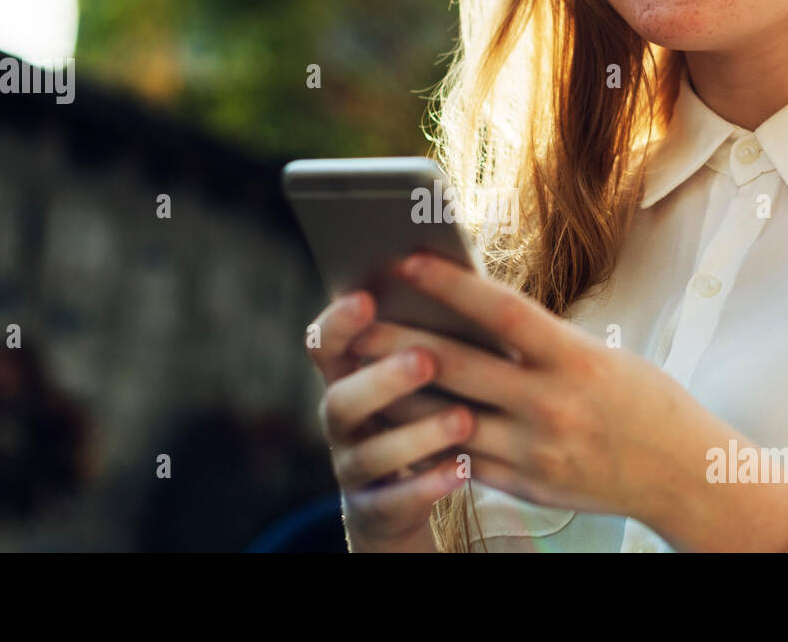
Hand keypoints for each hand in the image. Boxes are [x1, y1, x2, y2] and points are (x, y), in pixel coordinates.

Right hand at [305, 291, 474, 551]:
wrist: (401, 493)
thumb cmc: (422, 405)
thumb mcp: (419, 371)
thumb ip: (427, 335)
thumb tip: (461, 278)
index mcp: (345, 375)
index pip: (323, 344)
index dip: (338, 322)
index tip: (366, 297)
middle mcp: (340, 421)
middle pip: (343, 400)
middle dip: (382, 379)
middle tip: (425, 359)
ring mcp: (353, 467)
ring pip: (371, 454)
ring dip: (416, 435)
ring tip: (463, 418)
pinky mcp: (376, 509)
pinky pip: (397, 501)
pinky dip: (428, 485)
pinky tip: (462, 470)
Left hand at [351, 254, 787, 550]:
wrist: (685, 475)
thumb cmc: (645, 402)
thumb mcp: (601, 355)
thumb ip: (541, 342)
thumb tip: (477, 316)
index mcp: (575, 360)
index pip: (501, 311)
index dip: (449, 283)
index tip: (405, 261)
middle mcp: (551, 404)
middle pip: (457, 365)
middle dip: (396, 341)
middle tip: (350, 321)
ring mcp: (536, 450)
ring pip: (446, 417)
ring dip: (397, 394)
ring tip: (356, 372)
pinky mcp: (526, 484)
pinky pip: (463, 459)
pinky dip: (428, 437)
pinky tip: (396, 422)